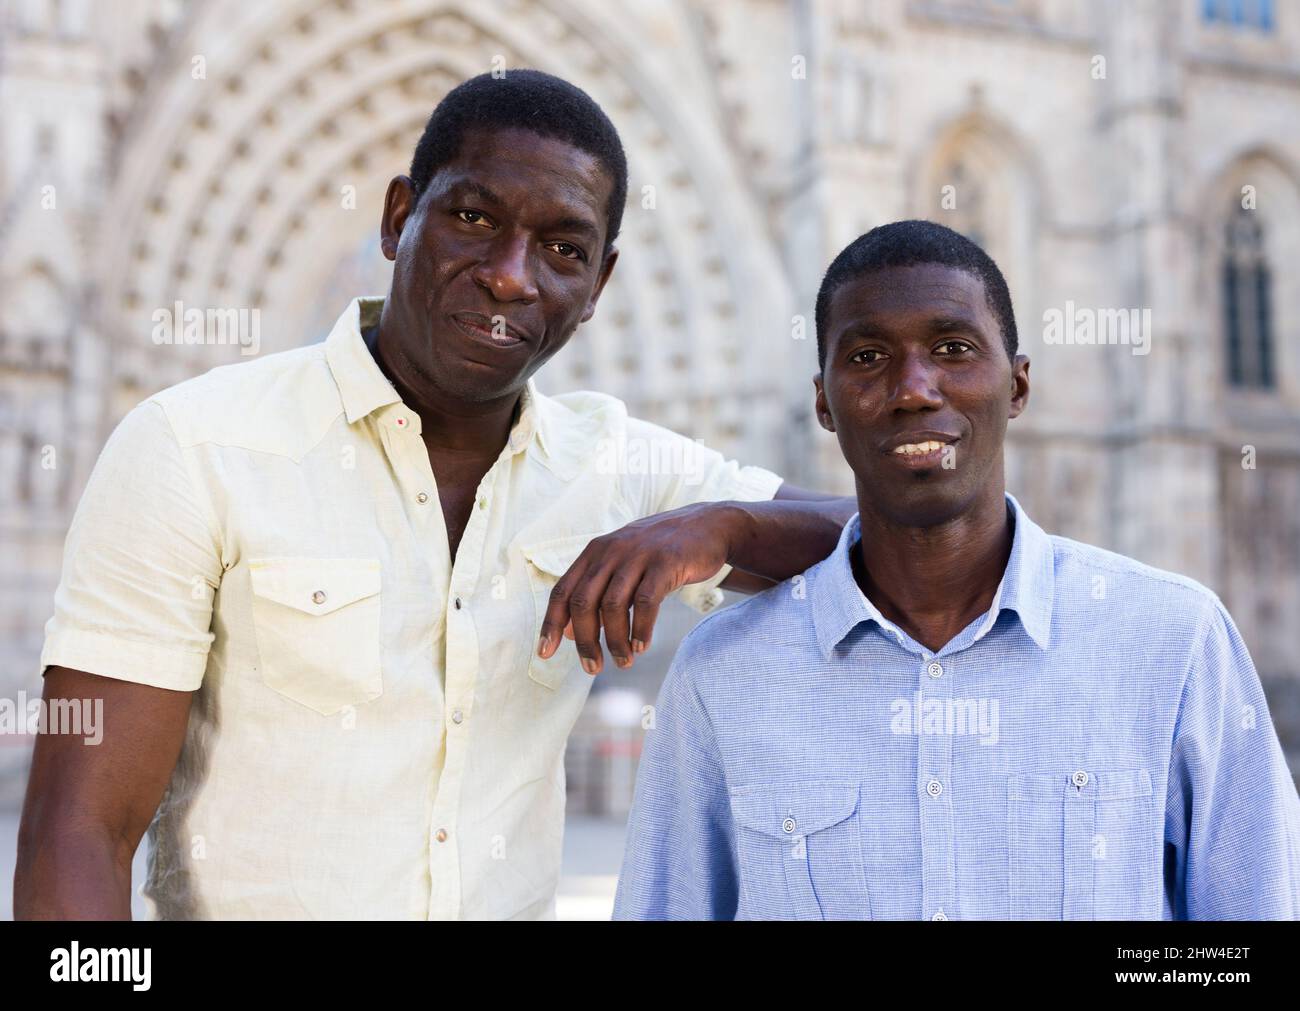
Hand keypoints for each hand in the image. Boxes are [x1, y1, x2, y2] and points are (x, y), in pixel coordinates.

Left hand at [535, 501, 746, 674]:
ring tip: (623, 662)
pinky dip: (640, 629)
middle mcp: (611, 551)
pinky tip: (641, 646)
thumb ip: (595, 593)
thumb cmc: (660, 552)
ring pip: (612, 606)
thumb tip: (568, 632)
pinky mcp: (665, 563)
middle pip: (583, 602)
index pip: (562, 591)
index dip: (551, 624)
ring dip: (615, 641)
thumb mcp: (622, 564)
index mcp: (595, 552)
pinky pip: (645, 602)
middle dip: (585, 641)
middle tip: (592, 668)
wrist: (708, 526)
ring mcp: (638, 555)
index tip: (545, 654)